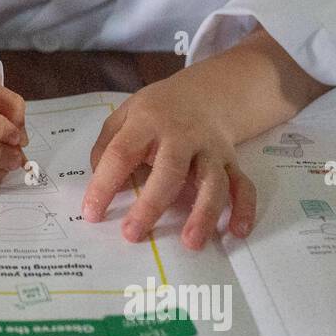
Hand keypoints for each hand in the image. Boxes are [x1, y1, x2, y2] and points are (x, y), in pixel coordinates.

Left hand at [80, 74, 256, 248]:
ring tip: (191, 243)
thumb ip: (106, 147)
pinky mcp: (232, 161)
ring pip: (212, 181)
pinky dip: (244, 208)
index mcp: (147, 123)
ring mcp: (211, 149)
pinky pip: (242, 185)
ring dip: (203, 213)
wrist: (206, 92)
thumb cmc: (157, 112)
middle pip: (169, 170)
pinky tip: (237, 231)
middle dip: (151, 205)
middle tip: (132, 234)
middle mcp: (182, 136)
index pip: (122, 154)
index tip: (92, 213)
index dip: (104, 184)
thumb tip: (99, 185)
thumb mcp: (124, 115)